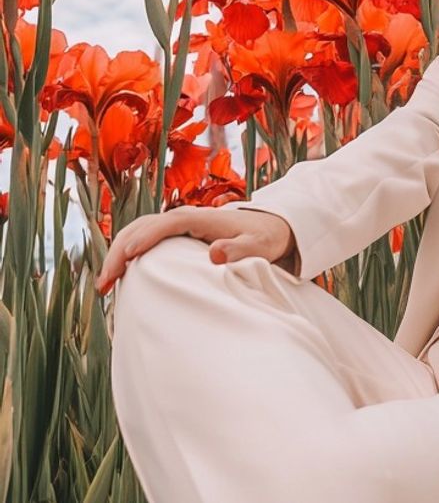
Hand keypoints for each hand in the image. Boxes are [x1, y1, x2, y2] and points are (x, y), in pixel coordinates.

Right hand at [94, 205, 297, 295]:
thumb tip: (214, 253)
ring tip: (105, 285)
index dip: (143, 239)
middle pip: (141, 226)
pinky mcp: (175, 234)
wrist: (268, 227)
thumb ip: (239, 251)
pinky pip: (143, 239)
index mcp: (199, 218)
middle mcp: (183, 217)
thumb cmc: (263, 239)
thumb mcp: (258, 247)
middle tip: (104, 284)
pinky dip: (126, 254)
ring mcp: (177, 224)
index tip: (126, 259)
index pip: (163, 224)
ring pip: (137, 232)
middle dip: (119, 251)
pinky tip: (120, 277)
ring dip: (118, 254)